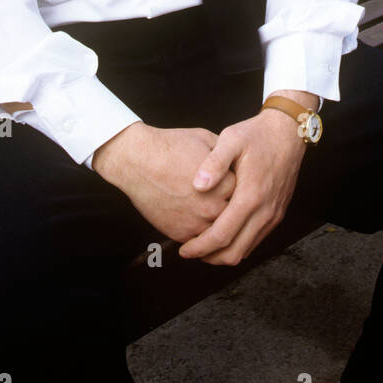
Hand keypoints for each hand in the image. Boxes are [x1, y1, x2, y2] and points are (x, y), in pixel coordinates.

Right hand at [92, 123, 236, 242]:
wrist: (137, 161)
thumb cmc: (170, 147)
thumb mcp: (206, 140)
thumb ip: (226, 155)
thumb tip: (238, 161)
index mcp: (225, 184)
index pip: (245, 193)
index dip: (241, 187)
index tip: (235, 183)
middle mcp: (213, 207)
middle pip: (235, 216)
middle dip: (233, 209)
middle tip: (229, 203)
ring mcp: (197, 223)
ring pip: (219, 233)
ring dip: (219, 225)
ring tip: (216, 216)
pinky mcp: (181, 233)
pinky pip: (200, 242)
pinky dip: (202, 235)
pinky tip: (199, 223)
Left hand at [177, 109, 305, 265]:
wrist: (288, 132)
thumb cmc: (257, 134)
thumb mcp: (231, 139)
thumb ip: (214, 163)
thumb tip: (197, 185)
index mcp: (251, 195)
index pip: (222, 235)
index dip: (200, 247)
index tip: (183, 249)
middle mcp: (265, 211)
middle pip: (235, 252)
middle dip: (210, 257)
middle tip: (190, 252)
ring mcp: (273, 215)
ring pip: (247, 250)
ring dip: (223, 253)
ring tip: (202, 246)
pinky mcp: (277, 214)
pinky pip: (255, 240)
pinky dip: (237, 244)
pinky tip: (223, 235)